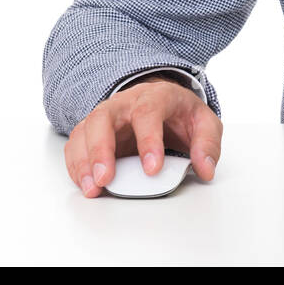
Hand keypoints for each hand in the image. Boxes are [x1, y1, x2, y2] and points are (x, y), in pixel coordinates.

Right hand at [64, 79, 221, 197]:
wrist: (164, 103)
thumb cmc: (181, 114)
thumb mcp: (204, 123)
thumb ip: (207, 144)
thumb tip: (206, 169)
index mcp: (156, 96)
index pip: (148, 113)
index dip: (148, 141)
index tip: (152, 169)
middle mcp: (125, 102)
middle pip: (104, 118)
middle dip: (102, 150)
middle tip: (106, 179)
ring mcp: (106, 115)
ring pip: (85, 131)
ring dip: (84, 161)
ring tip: (93, 188)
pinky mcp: (93, 131)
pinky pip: (76, 144)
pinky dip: (76, 165)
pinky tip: (85, 184)